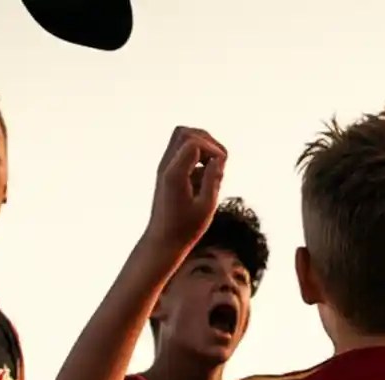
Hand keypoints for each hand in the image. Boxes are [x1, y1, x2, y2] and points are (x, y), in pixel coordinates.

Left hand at [145, 126, 226, 252]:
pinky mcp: (167, 172)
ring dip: (202, 145)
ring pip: (182, 137)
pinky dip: (197, 154)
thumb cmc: (185, 228)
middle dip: (207, 140)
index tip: (221, 167)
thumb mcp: (206, 206)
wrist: (163, 241)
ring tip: (214, 166)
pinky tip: (205, 174)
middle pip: (185, 132)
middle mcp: (166, 166)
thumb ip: (213, 179)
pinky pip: (182, 150)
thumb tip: (219, 159)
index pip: (193, 142)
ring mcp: (165, 168)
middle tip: (220, 161)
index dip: (213, 149)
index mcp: (174, 174)